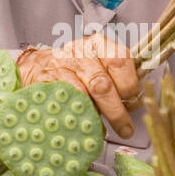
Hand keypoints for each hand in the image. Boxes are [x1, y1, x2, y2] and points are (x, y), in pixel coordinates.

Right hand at [15, 33, 140, 137]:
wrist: (38, 65)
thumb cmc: (76, 68)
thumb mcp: (98, 63)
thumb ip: (118, 77)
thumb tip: (136, 102)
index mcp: (100, 44)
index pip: (121, 60)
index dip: (130, 86)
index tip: (134, 104)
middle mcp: (81, 51)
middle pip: (103, 83)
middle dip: (116, 110)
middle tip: (125, 128)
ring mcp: (62, 66)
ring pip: (84, 95)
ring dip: (98, 117)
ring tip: (105, 131)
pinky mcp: (48, 81)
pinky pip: (67, 102)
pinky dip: (79, 116)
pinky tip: (84, 126)